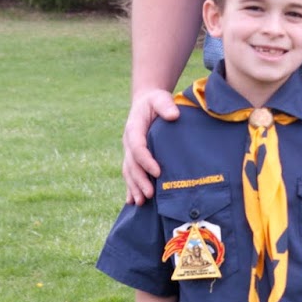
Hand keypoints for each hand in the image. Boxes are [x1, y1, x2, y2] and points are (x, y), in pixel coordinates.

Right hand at [123, 87, 180, 203]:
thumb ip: (165, 105)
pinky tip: (132, 202)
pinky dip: (130, 188)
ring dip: (133, 187)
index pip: (137, 147)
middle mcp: (128, 142)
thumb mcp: (160, 98)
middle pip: (131, 164)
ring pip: (129, 172)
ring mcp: (129, 151)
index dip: (146, 160)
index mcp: (134, 128)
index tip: (157, 172)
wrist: (146, 103)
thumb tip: (174, 115)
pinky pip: (130, 174)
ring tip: (140, 202)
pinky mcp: (133, 157)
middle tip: (149, 194)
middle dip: (139, 180)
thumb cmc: (156, 101)